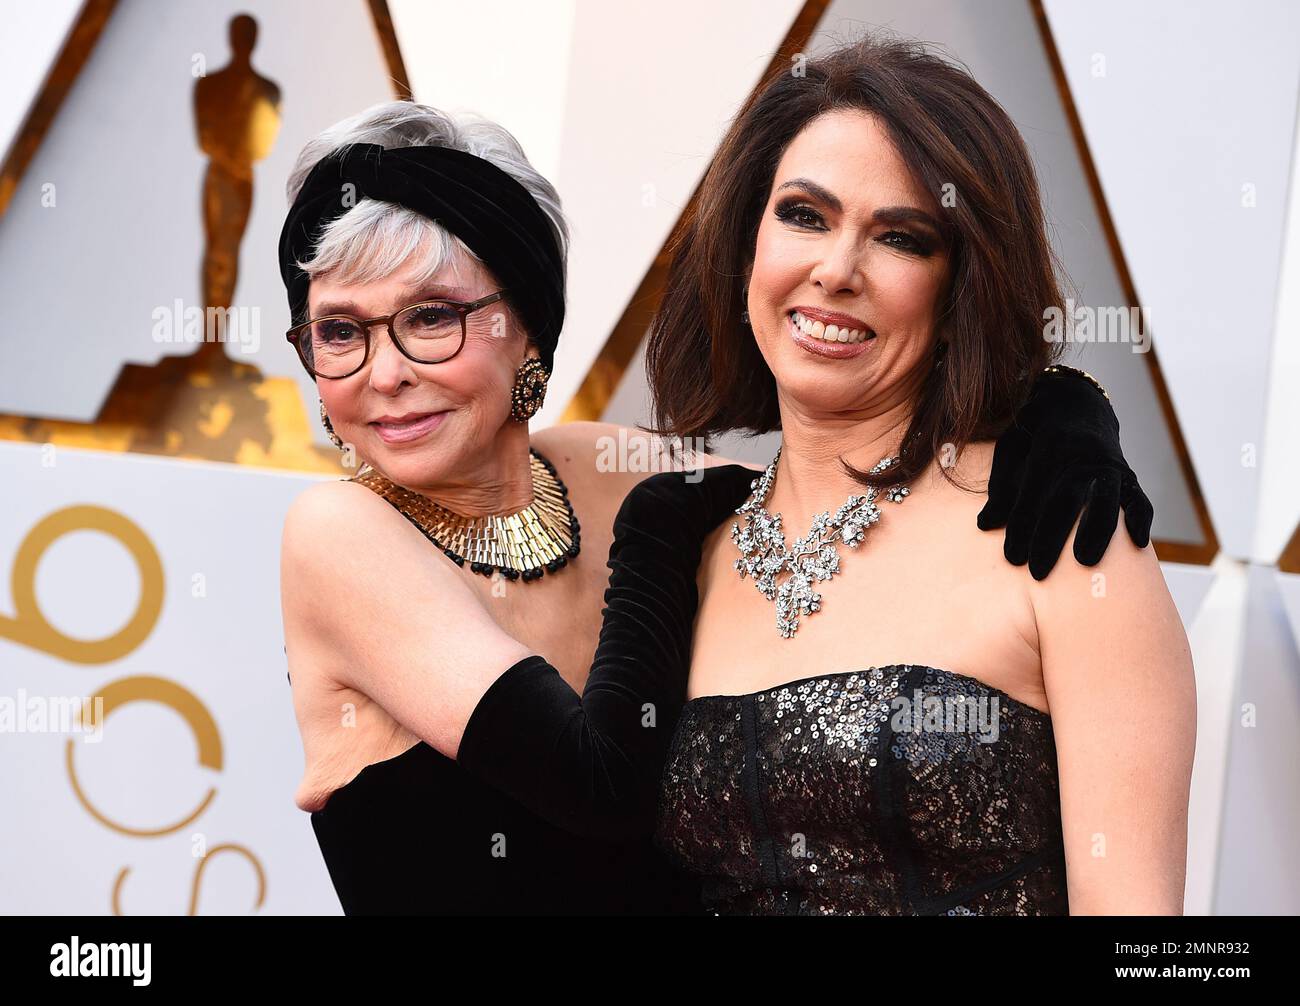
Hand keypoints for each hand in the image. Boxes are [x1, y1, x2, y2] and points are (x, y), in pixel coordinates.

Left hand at [978, 366, 1153, 579]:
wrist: (1077, 402)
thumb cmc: (1035, 433)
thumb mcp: (1010, 448)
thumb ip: (1000, 486)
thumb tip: (985, 525)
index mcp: (1048, 447)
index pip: (1032, 492)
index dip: (1021, 526)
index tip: (1012, 557)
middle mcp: (1081, 455)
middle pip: (1066, 498)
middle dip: (1051, 536)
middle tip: (1038, 572)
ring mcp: (1108, 464)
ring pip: (1106, 499)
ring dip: (1096, 531)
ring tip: (1084, 561)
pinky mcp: (1127, 473)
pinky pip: (1138, 496)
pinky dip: (1140, 518)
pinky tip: (1138, 543)